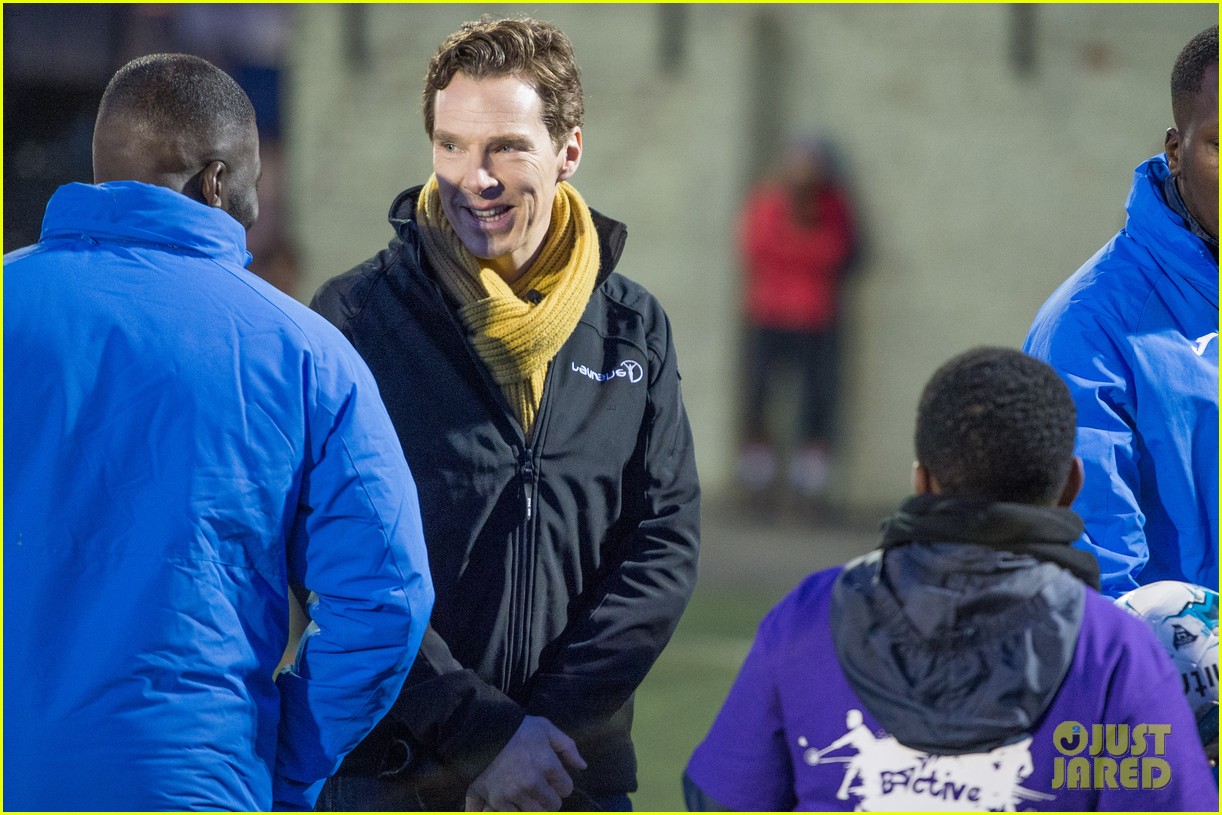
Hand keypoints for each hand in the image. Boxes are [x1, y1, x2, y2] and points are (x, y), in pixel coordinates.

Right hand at [464, 715, 586, 810]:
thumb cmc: (517, 729)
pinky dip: (514, 810)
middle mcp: (532, 783)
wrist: (481, 731)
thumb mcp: (545, 728)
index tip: (553, 777)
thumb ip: (567, 746)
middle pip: (553, 806)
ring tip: (528, 794)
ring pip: (535, 813)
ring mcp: (514, 794)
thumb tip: (582, 766)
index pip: (566, 789)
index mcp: (547, 765)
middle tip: (541, 787)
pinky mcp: (496, 802)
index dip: (561, 783)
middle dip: (549, 797)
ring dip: (533, 806)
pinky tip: (513, 800)